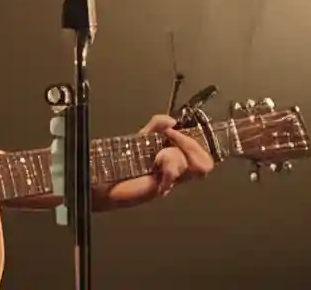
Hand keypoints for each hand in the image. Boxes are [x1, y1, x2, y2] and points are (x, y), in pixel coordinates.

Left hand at [94, 114, 215, 210]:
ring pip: (193, 167)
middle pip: (206, 163)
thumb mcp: (143, 136)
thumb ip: (157, 125)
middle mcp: (177, 173)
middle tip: (170, 139)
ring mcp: (170, 182)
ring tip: (157, 157)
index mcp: (177, 159)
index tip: (175, 131)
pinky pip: (175, 173)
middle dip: (190, 145)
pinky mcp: (161, 189)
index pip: (205, 156)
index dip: (197, 142)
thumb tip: (173, 121)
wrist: (104, 177)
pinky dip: (168, 165)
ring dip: (176, 155)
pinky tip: (155, 166)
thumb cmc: (122, 160)